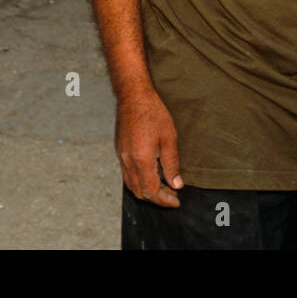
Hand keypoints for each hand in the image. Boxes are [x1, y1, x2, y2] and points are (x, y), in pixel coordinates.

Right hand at [116, 89, 183, 206]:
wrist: (133, 96)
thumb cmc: (152, 113)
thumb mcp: (169, 138)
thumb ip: (172, 164)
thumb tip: (177, 184)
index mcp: (141, 160)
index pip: (152, 191)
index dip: (165, 200)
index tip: (176, 201)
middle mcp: (128, 161)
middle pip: (140, 192)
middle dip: (157, 198)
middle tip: (172, 195)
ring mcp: (121, 157)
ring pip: (131, 184)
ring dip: (147, 190)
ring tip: (164, 186)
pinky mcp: (120, 151)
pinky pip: (127, 174)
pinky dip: (140, 180)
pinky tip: (152, 173)